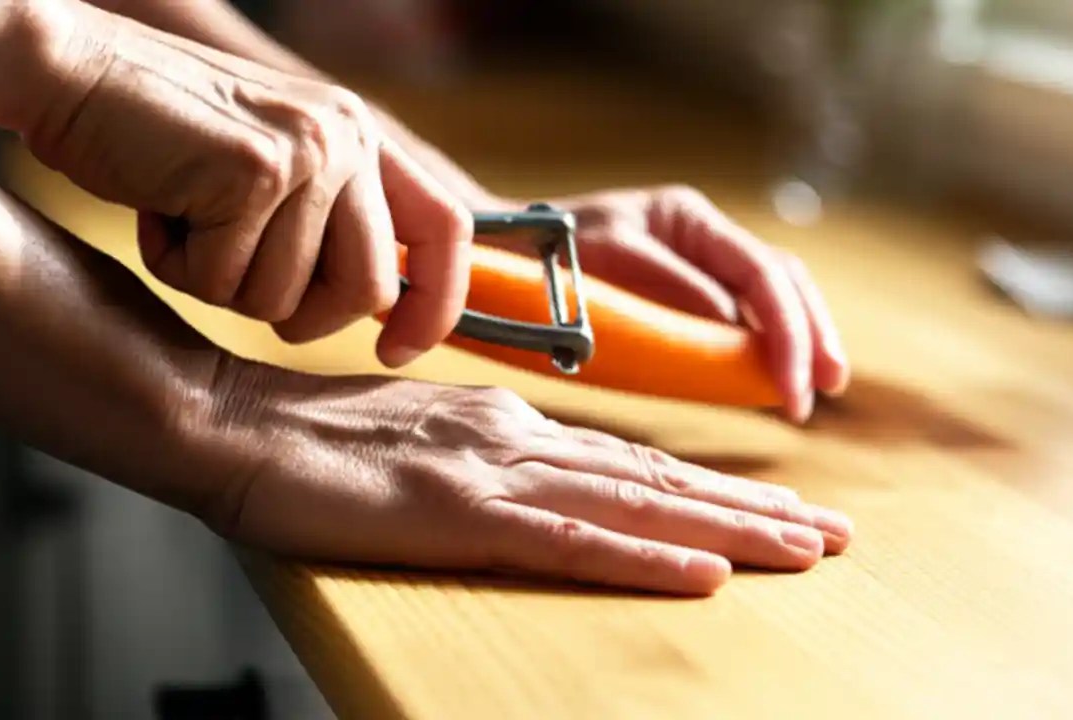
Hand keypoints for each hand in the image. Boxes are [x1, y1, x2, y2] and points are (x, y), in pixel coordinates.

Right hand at [22, 1, 470, 364]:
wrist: (74, 72)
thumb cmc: (163, 137)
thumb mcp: (271, 168)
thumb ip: (329, 219)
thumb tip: (379, 301)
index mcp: (361, 137)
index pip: (447, 228)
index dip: (436, 303)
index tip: (398, 349)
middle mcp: (349, 138)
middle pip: (367, 290)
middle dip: (302, 316)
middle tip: (236, 275)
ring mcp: (308, 153)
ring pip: (286, 299)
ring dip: (220, 284)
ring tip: (185, 219)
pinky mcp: (256, 173)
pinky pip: (225, 283)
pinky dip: (178, 267)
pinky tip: (159, 210)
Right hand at [191, 357, 853, 595]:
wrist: (237, 426)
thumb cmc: (319, 440)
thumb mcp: (428, 436)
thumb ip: (495, 456)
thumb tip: (555, 480)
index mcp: (513, 423)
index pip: (635, 461)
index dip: (713, 489)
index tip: (782, 510)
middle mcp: (520, 438)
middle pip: (659, 479)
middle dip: (754, 509)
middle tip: (836, 533)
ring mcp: (491, 472)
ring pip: (636, 504)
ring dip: (729, 529)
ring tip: (807, 549)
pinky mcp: (456, 511)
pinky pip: (568, 540)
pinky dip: (641, 557)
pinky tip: (700, 573)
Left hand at [481, 186, 849, 422]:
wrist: (500, 255)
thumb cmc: (542, 258)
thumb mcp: (603, 265)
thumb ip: (668, 287)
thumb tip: (732, 325)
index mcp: (687, 219)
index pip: (759, 275)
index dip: (786, 332)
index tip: (794, 388)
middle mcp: (702, 234)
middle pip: (782, 278)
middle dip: (812, 332)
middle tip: (831, 386)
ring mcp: (696, 261)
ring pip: (771, 293)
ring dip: (803, 336)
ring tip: (823, 384)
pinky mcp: (684, 291)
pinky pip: (743, 312)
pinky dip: (767, 342)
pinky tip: (780, 376)